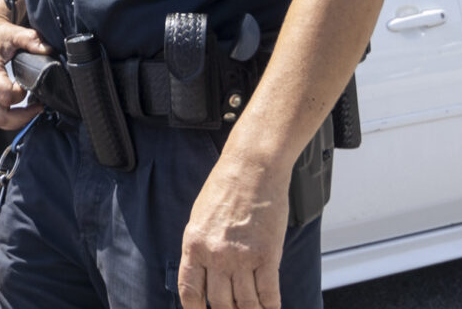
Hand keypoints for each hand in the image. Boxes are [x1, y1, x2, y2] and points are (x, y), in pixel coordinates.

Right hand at [0, 0, 52, 129]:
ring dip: (14, 120)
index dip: (20, 95)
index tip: (29, 87)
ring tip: (30, 110)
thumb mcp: (14, 33)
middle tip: (37, 108)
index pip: (5, 95)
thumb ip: (31, 40)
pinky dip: (8, 116)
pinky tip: (20, 107)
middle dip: (21, 118)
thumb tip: (47, 49)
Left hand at [176, 155, 289, 308]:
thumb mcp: (200, 217)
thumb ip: (201, 247)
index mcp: (193, 244)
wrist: (252, 167)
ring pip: (246, 304)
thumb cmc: (226, 187)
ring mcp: (242, 257)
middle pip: (220, 303)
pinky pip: (268, 293)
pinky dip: (271, 307)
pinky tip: (272, 308)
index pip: (190, 291)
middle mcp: (215, 255)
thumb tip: (206, 274)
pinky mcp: (267, 254)